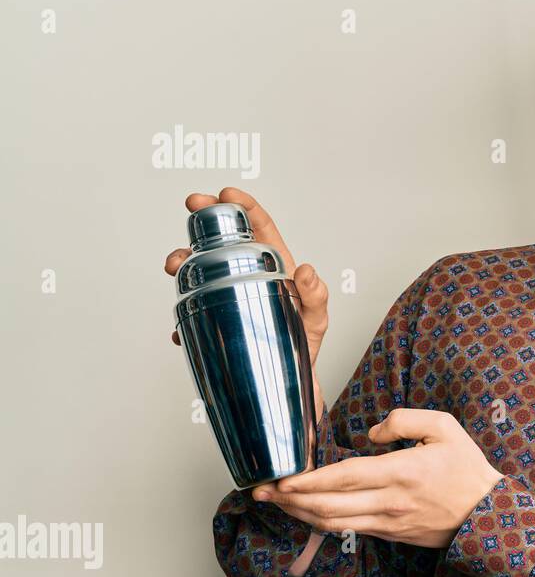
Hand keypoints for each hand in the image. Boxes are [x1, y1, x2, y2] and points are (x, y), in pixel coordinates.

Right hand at [164, 187, 329, 424]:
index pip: (260, 228)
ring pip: (200, 268)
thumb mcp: (317, 318)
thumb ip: (317, 295)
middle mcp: (249, 275)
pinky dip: (181, 314)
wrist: (287, 383)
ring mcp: (228, 294)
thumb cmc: (305, 343)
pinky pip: (192, 309)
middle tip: (191, 208)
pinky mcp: (213, 319)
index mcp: (275, 267)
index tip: (224, 193)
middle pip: (222, 240)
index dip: (243, 206)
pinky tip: (180, 324)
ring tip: (175, 267)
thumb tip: (307, 270)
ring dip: (182, 260)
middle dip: (204, 220)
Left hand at [251, 409, 502, 549]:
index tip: (281, 480)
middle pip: (327, 506)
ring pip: (332, 523)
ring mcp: (388, 522)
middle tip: (261, 493)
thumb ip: (404, 419)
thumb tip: (372, 432)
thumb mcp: (445, 427)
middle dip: (289, 500)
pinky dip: (322, 521)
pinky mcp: (390, 534)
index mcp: (401, 472)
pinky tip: (308, 511)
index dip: (307, 481)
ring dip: (299, 514)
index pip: (342, 478)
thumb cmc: (468, 469)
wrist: (488, 515)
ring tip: (276, 503)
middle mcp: (389, 502)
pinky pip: (348, 529)